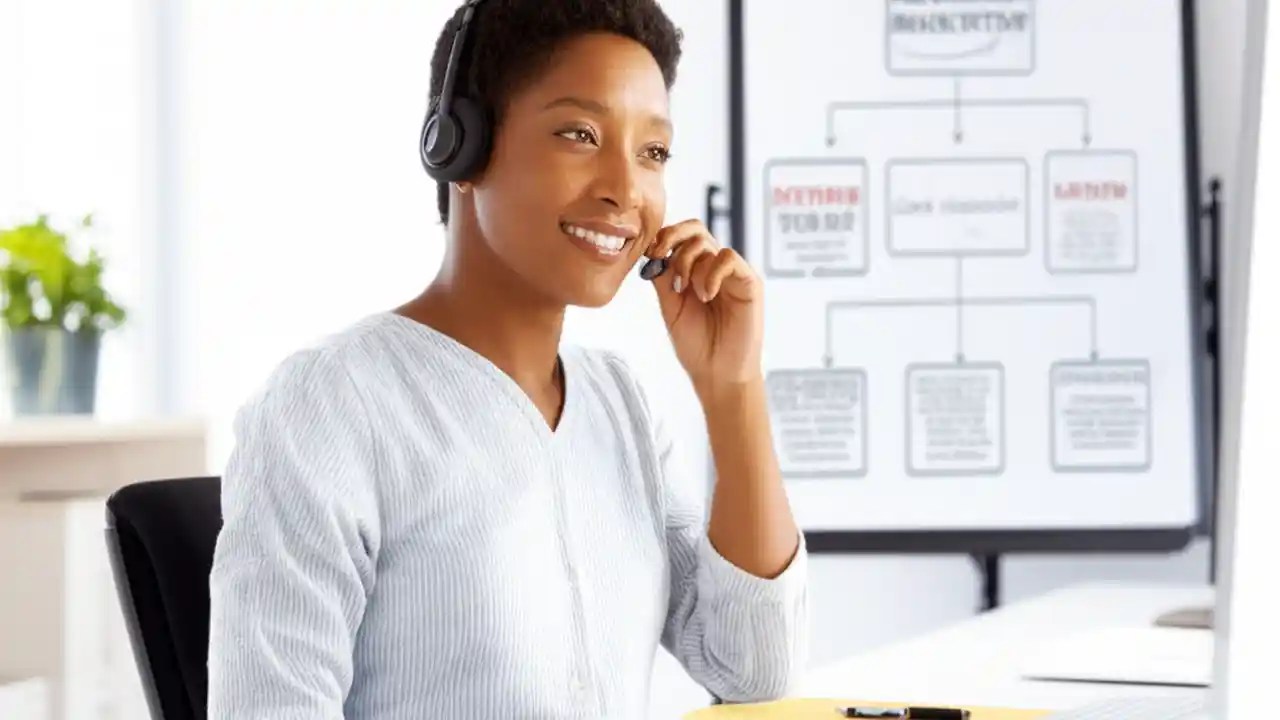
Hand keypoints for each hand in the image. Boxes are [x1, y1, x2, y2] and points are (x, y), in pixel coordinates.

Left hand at [643, 219, 763, 390]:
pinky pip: (728, 258)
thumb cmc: (696, 345)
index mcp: (695, 271)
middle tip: (660, 255)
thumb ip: (663, 278)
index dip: (664, 236)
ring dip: (689, 264)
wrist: (717, 374)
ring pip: (708, 243)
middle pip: (695, 229)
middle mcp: (714, 268)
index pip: (681, 236)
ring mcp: (732, 274)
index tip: (650, 253)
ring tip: (689, 293)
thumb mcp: (670, 307)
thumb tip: (652, 251)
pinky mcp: (749, 282)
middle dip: (672, 238)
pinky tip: (707, 295)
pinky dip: (712, 272)